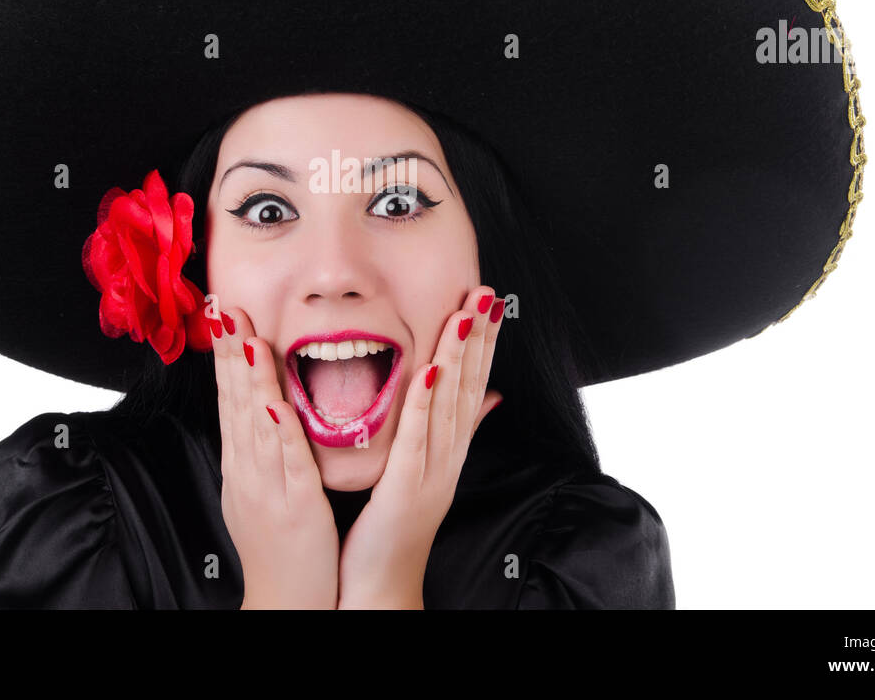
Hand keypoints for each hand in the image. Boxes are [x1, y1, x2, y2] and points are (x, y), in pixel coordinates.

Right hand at [211, 304, 339, 608]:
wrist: (283, 600)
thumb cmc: (280, 545)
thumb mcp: (261, 489)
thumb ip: (262, 448)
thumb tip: (260, 409)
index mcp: (242, 463)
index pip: (230, 398)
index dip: (223, 355)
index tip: (220, 315)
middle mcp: (247, 469)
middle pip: (235, 401)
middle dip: (229, 351)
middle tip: (223, 306)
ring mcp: (267, 486)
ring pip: (257, 424)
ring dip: (251, 378)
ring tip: (245, 336)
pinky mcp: (295, 506)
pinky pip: (289, 463)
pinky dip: (280, 432)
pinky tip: (275, 405)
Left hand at [337, 285, 504, 608]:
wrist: (383, 583)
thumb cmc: (396, 527)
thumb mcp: (428, 469)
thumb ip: (456, 430)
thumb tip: (491, 397)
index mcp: (449, 449)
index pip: (472, 384)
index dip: (484, 341)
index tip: (490, 301)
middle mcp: (447, 456)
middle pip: (468, 386)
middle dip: (479, 336)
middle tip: (486, 291)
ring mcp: (431, 470)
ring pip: (448, 403)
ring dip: (458, 356)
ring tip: (465, 314)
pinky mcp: (405, 486)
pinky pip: (417, 437)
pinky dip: (424, 402)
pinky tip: (429, 369)